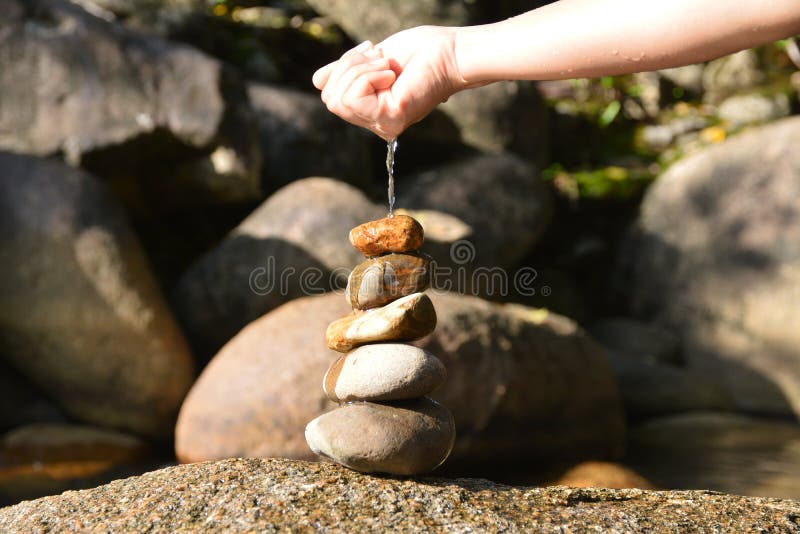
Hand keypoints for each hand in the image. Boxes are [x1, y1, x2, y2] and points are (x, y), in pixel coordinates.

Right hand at [312, 26, 467, 139]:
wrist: (447, 52)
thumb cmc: (417, 52)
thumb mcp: (370, 60)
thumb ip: (345, 72)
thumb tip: (317, 81)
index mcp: (369, 108)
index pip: (328, 93)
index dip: (342, 66)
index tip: (372, 50)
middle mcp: (374, 121)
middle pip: (329, 98)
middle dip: (348, 67)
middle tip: (379, 56)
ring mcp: (381, 123)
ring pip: (337, 99)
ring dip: (359, 69)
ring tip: (387, 65)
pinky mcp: (388, 119)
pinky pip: (353, 96)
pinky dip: (368, 76)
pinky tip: (391, 74)